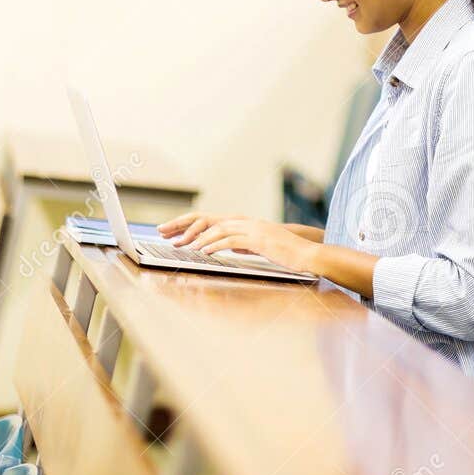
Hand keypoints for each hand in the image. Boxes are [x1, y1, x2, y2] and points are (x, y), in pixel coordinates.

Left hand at [158, 212, 322, 274]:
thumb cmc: (287, 254)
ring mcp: (253, 229)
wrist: (308, 255)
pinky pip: (231, 240)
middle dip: (184, 225)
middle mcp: (247, 222)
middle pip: (209, 219)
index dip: (190, 224)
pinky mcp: (258, 239)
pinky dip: (215, 245)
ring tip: (183, 246)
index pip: (212, 219)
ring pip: (218, 228)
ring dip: (198, 238)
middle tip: (165, 232)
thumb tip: (230, 247)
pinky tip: (204, 251)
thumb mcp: (261, 247)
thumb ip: (245, 244)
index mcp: (247, 223)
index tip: (172, 231)